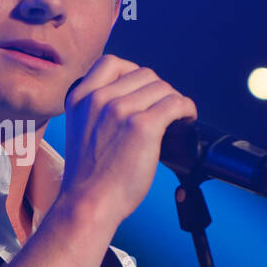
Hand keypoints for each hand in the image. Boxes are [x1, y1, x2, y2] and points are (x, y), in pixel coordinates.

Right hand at [57, 55, 197, 227]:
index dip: (132, 73)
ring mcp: (120, 110)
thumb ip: (97, 109)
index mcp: (80, 98)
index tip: (142, 91)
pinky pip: (175, 103)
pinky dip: (186, 109)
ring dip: (173, 100)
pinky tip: (186, 119)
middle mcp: (98, 99)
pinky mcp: (143, 126)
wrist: (88, 204)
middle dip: (157, 90)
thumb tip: (132, 99)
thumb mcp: (80, 129)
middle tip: (162, 109)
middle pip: (143, 74)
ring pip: (161, 87)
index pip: (111, 63)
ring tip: (176, 116)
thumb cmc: (87, 177)